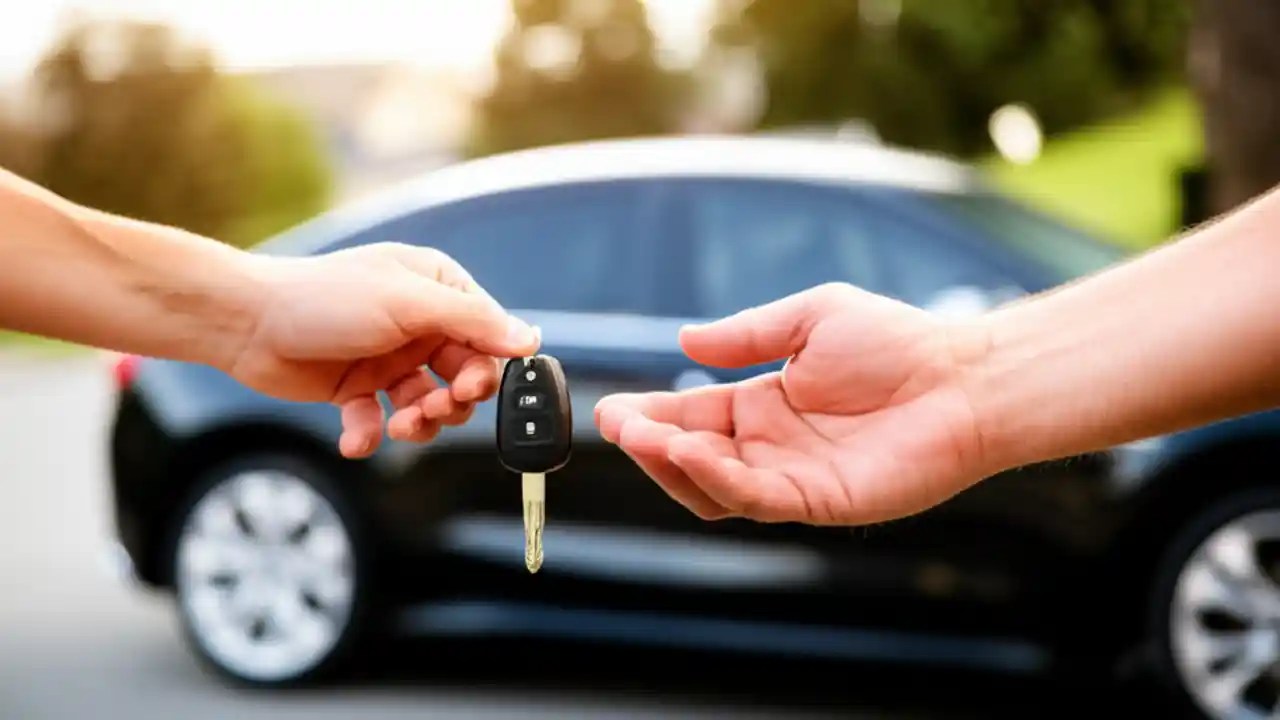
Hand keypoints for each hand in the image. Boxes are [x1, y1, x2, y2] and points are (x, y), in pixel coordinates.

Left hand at [229, 243, 538, 458]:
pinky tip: (358, 437)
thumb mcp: (408, 303)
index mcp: (438, 290)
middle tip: (433, 407)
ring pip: (430, 404)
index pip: (489, 334)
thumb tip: (529, 341)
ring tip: (399, 425)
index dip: (489, 367)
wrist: (246, 321)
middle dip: (454, 399)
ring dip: (421, 421)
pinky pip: (382, 421)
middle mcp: (420, 324)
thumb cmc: (325, 297)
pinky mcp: (358, 388)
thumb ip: (472, 323)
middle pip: (465, 375)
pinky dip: (372, 434)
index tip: (473, 387)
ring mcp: (390, 357)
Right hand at [594, 283, 992, 525]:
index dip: (650, 416)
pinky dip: (719, 478)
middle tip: (615, 422)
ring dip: (672, 464)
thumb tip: (684, 341)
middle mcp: (772, 448)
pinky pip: (757, 498)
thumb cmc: (897, 342)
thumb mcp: (809, 319)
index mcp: (764, 406)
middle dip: (649, 443)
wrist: (963, 377)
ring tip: (642, 436)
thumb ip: (746, 335)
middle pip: (691, 459)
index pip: (692, 417)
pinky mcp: (819, 502)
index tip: (611, 407)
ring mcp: (793, 479)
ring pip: (713, 488)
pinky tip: (693, 450)